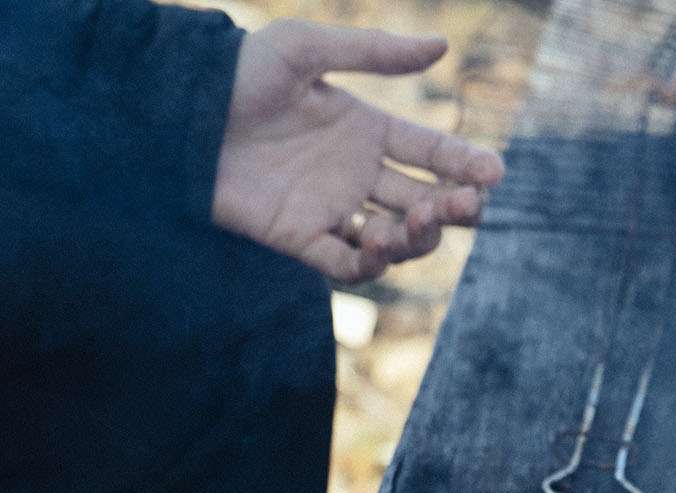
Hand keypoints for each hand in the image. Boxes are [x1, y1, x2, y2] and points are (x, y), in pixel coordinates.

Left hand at [213, 19, 504, 282]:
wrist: (181, 116)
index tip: (495, 172)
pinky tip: (380, 247)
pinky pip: (344, 263)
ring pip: (394, 238)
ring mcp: (329, 208)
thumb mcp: (306, 49)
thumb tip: (442, 46)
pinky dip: (369, 264)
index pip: (431, 153)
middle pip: (424, 202)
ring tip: (411, 223)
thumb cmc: (238, 74)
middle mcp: (355, 173)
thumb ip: (374, 53)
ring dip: (416, 238)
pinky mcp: (298, 237)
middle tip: (464, 204)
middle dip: (453, 208)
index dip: (466, 163)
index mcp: (366, 129)